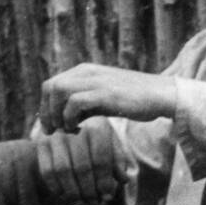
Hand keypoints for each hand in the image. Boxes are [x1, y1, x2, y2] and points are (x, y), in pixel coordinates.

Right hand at [36, 119, 130, 204]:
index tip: (107, 198)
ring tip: (82, 203)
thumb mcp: (112, 151)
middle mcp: (75, 127)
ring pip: (63, 170)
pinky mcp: (41, 144)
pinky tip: (66, 197)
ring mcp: (56, 135)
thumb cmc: (98, 146)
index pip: (100, 160)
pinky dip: (58, 188)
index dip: (104, 182)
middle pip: (82, 167)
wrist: (71, 133)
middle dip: (89, 190)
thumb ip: (118, 164)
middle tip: (94, 203)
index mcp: (97, 127)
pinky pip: (48, 171)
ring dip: (73, 192)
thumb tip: (123, 179)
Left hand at [39, 63, 177, 132]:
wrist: (160, 95)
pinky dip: (70, 117)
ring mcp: (95, 81)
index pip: (52, 84)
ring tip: (65, 131)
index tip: (51, 125)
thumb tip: (68, 120)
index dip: (45, 106)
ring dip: (57, 114)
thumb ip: (86, 107)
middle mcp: (86, 72)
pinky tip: (78, 129)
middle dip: (47, 112)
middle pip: (51, 87)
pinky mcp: (104, 92)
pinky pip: (75, 102)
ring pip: (59, 92)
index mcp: (84, 72)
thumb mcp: (105, 101)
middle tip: (52, 132)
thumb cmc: (135, 101)